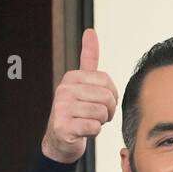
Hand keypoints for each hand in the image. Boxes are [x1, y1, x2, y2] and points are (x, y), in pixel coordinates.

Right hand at [41, 28, 118, 163]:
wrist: (60, 140)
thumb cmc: (77, 111)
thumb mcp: (83, 83)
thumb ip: (88, 58)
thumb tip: (90, 31)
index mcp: (71, 77)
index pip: (107, 82)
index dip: (111, 96)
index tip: (100, 102)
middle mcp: (64, 89)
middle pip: (106, 97)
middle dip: (108, 111)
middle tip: (96, 116)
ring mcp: (61, 108)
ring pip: (101, 113)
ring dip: (100, 122)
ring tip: (88, 122)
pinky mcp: (63, 127)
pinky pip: (94, 127)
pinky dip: (93, 132)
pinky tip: (83, 131)